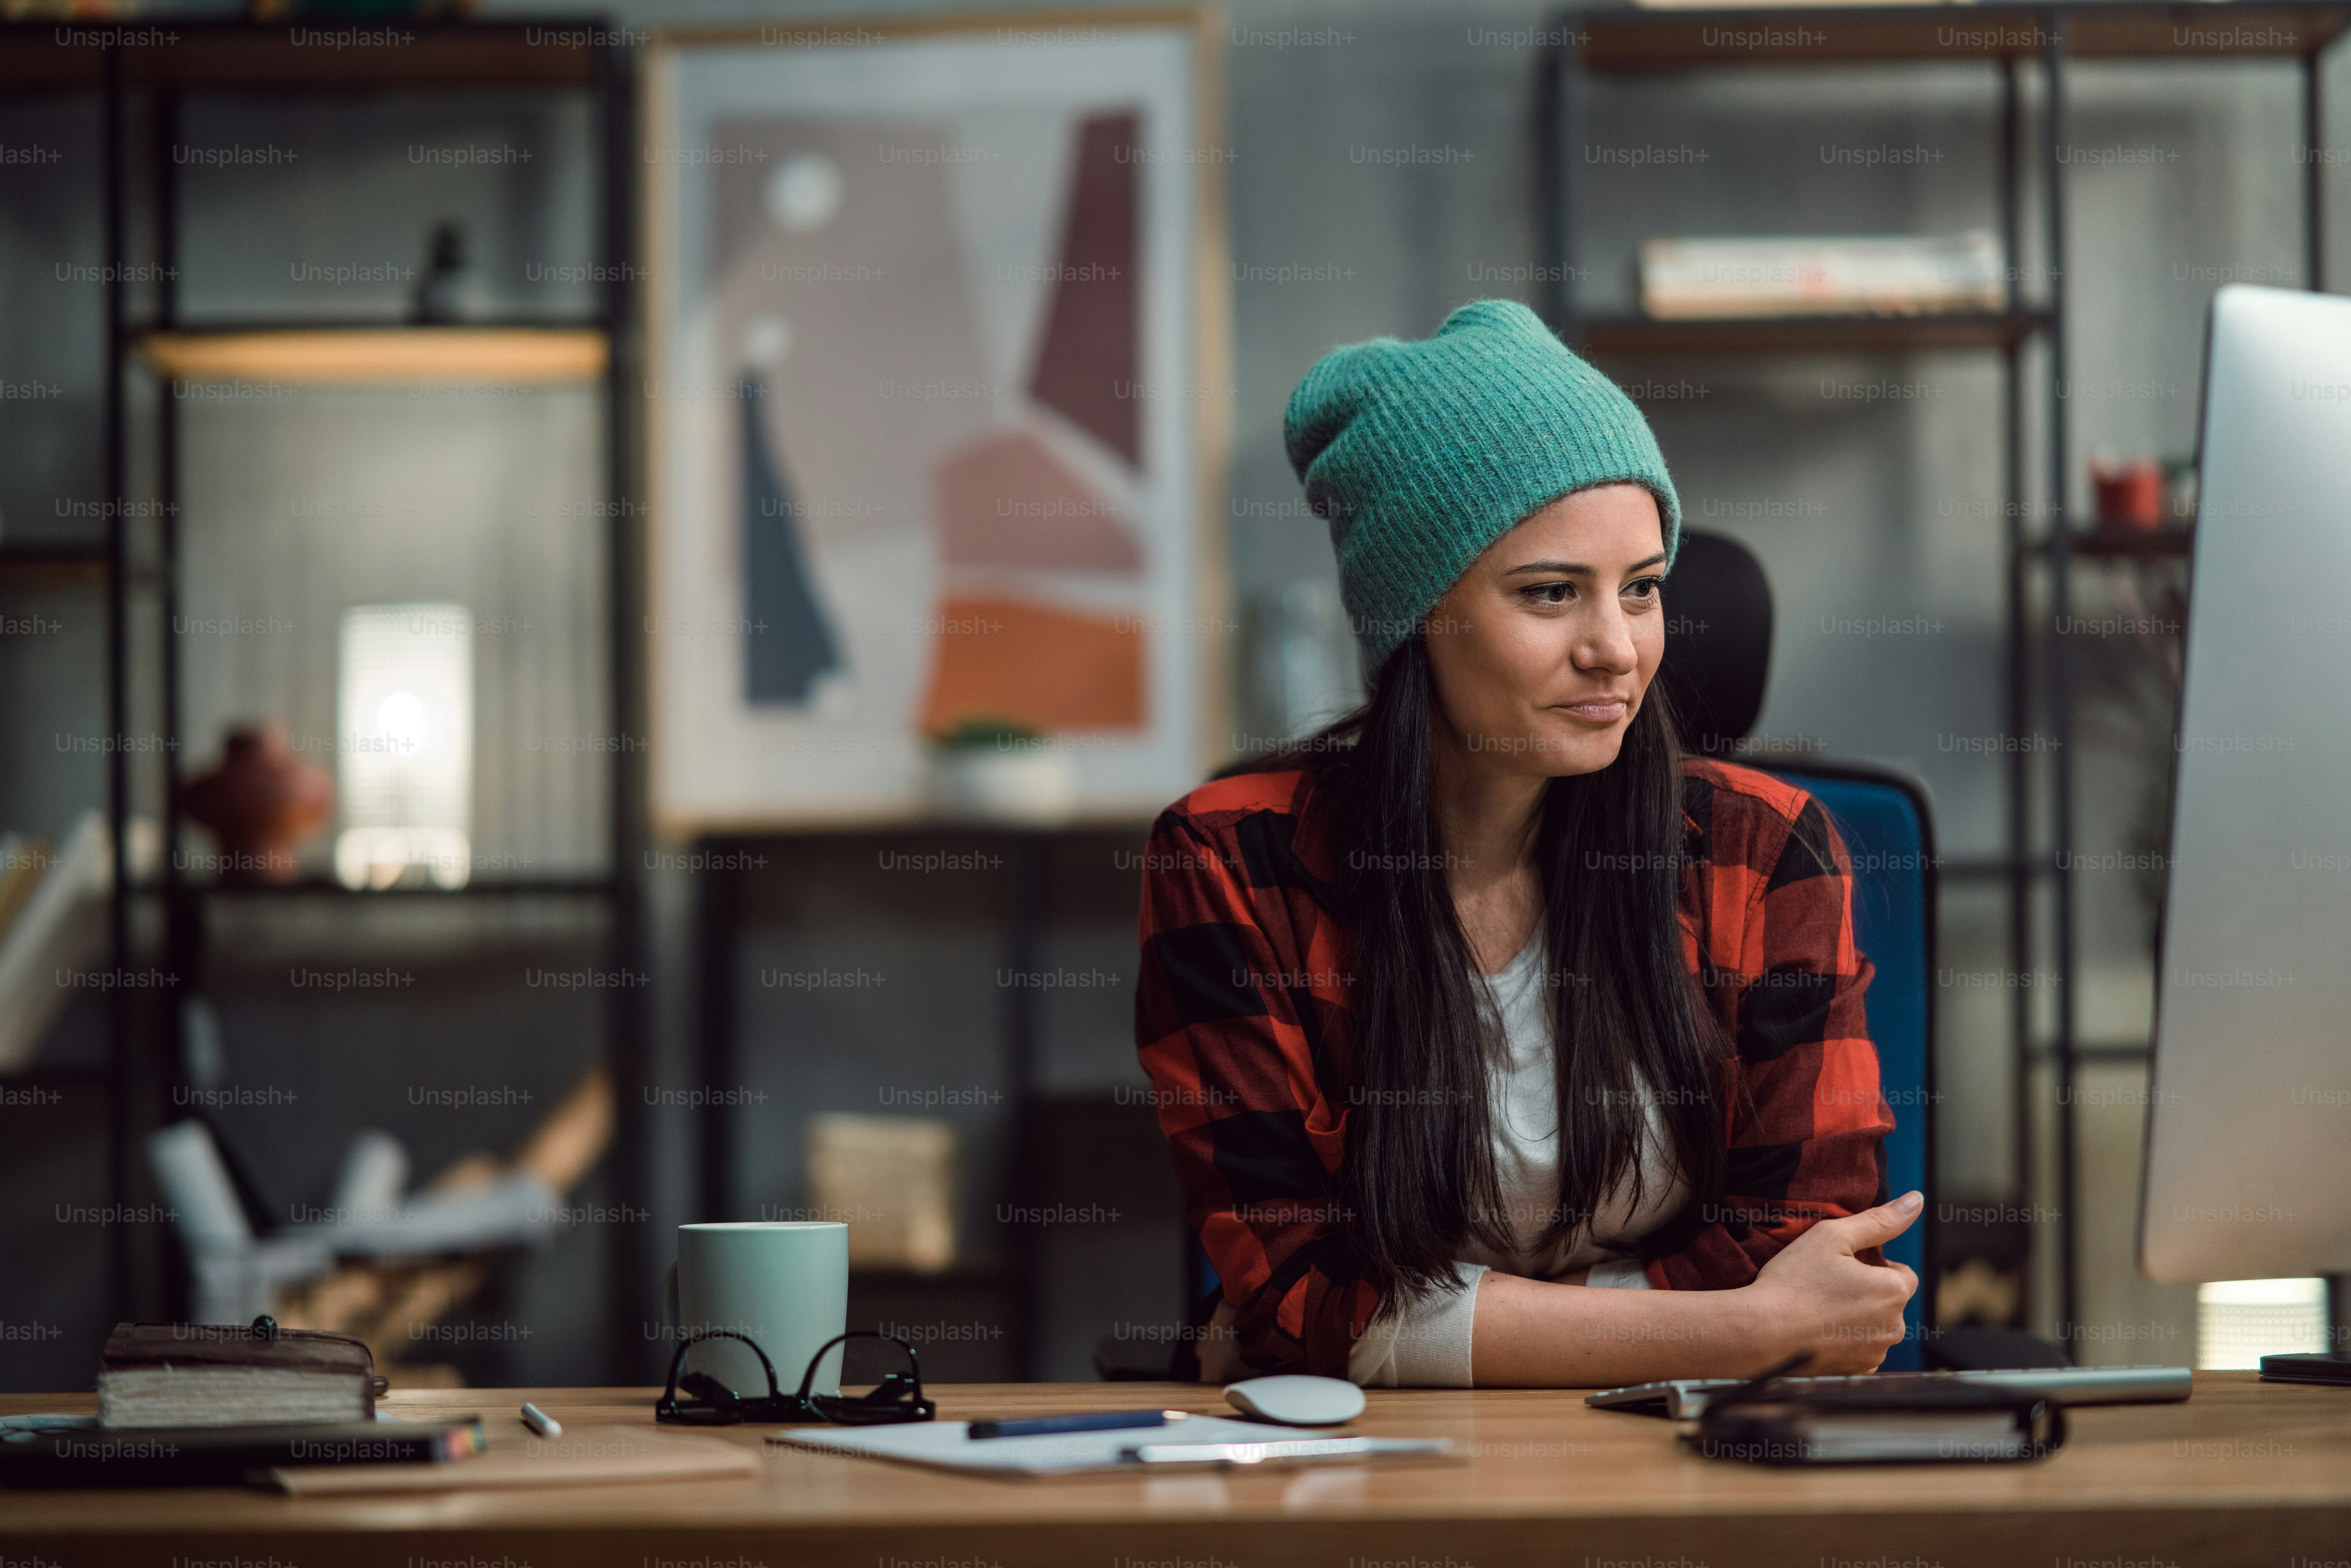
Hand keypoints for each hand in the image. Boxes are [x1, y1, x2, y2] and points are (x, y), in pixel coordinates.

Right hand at [1743, 1190, 1922, 1373]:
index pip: (1902, 1272)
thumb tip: (1916, 1200)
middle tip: (1826, 1284)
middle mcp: (1894, 1326)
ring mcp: (1876, 1351)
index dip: (1873, 1265)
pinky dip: (1848, 1339)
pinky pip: (1864, 1349)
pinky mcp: (1858, 1370)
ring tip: (1819, 1307)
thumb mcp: (1832, 1237)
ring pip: (1876, 1324)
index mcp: (1893, 1290)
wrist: (1760, 1333)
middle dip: (1866, 1290)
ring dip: (1858, 1315)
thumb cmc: (1793, 1282)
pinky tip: (1820, 1330)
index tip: (1842, 1266)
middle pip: (1889, 1299)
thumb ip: (1879, 1220)